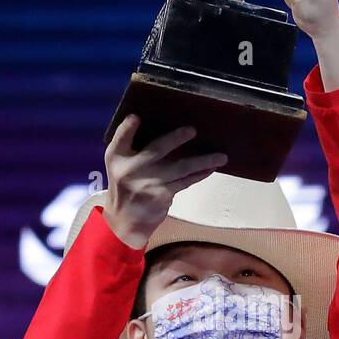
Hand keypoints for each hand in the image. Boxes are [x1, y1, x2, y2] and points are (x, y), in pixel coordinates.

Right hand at [103, 118, 226, 249]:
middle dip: (176, 138)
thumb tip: (147, 119)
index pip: (120, 139)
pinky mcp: (163, 195)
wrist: (126, 221)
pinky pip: (186, 181)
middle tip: (193, 130)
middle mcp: (131, 170)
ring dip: (203, 161)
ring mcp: (149, 184)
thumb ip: (127, 144)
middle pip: (157, 149)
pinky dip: (200, 174)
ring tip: (221, 156)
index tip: (137, 117)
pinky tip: (211, 168)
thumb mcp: (117, 165)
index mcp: (116, 158)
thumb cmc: (125, 186)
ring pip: (180, 167)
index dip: (127, 127)